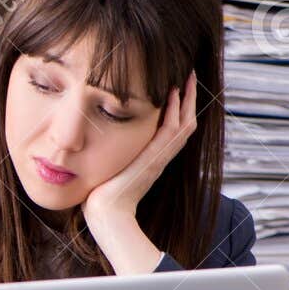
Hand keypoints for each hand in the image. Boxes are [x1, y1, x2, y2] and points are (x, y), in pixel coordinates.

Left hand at [83, 70, 197, 224]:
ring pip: (184, 123)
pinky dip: (174, 111)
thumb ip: (113, 154)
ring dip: (187, 98)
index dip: (180, 106)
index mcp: (153, 156)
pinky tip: (173, 93)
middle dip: (189, 97)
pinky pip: (170, 131)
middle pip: (186, 121)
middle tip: (190, 74)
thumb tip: (98, 141)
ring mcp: (159, 158)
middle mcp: (161, 156)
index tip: (178, 83)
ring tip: (188, 76)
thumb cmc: (101, 196)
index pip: (174, 126)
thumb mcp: (111, 167)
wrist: (106, 216)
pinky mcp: (153, 160)